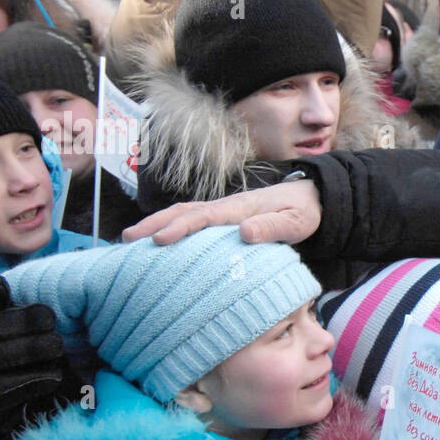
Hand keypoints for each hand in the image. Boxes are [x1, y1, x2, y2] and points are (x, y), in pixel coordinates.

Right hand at [0, 274, 68, 439]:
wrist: (53, 433)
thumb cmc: (49, 383)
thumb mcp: (43, 345)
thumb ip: (28, 321)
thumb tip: (10, 288)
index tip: (2, 287)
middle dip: (10, 324)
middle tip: (50, 323)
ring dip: (20, 352)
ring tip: (56, 350)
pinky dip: (20, 383)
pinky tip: (51, 378)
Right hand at [123, 178, 322, 245]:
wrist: (312, 199)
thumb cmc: (303, 213)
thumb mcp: (295, 223)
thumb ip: (272, 227)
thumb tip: (243, 232)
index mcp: (239, 209)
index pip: (204, 217)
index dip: (180, 228)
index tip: (159, 240)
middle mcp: (226, 207)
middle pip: (184, 212)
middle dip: (154, 223)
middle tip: (127, 240)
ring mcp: (222, 211)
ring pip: (183, 214)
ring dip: (156, 223)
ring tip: (130, 239)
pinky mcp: (223, 218)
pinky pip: (191, 220)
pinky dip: (170, 226)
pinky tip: (156, 240)